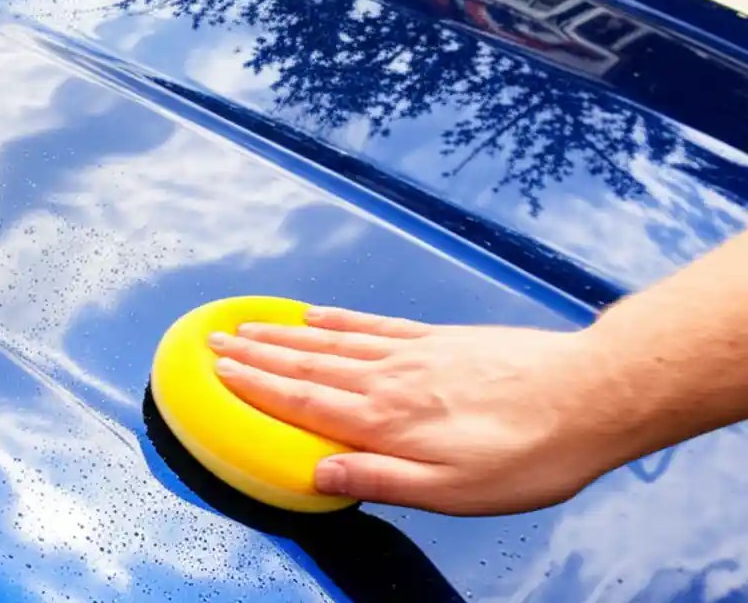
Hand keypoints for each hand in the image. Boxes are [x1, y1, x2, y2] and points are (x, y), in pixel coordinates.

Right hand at [209, 307, 635, 514]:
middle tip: (214, 341)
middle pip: (307, 364)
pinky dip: (338, 318)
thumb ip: (380, 480)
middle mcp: (388, 379)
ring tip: (247, 324)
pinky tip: (316, 313)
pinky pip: (374, 323)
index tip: (218, 371)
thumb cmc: (527, 454)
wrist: (590, 395)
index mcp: (386, 421)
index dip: (256, 386)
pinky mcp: (438, 339)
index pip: (304, 401)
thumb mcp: (454, 491)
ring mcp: (412, 352)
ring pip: (332, 340)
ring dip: (284, 333)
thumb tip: (317, 475)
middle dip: (256, 354)